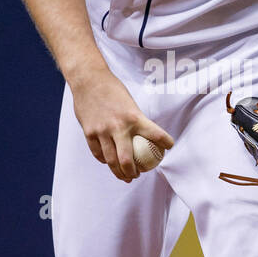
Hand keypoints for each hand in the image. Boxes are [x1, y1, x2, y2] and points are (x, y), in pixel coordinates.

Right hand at [70, 66, 174, 181]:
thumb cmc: (112, 90)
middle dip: (134, 173)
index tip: (169, 147)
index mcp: (134, 118)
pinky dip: (104, 160)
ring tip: (124, 176)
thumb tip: (144, 134)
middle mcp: (119, 127)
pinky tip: (109, 163)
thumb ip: (135, 120)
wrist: (88, 80)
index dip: (165, 143)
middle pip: (127, 160)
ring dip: (119, 172)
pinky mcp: (89, 133)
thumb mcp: (129, 103)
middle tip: (138, 175)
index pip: (155, 134)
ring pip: (111, 161)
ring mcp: (102, 131)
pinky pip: (98, 153)